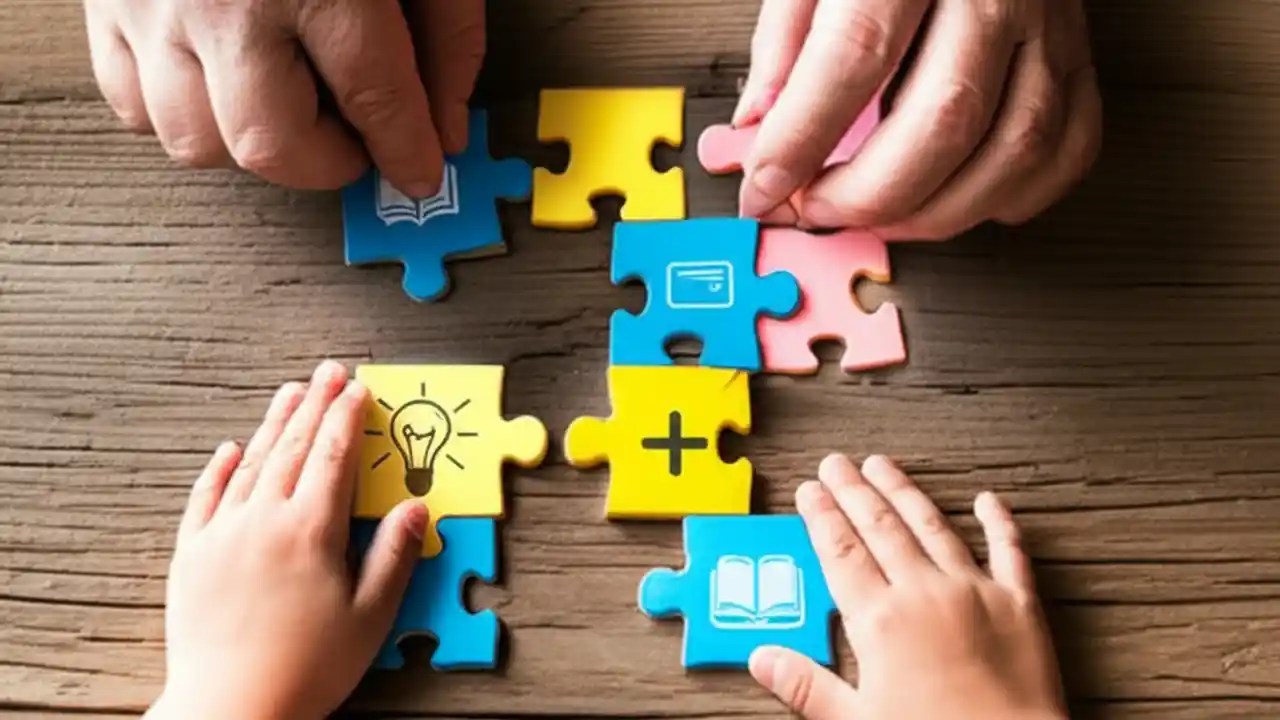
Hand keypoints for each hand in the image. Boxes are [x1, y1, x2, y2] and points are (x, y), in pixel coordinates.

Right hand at [84, 0, 484, 192]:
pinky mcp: (105, 1)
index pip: (373, 96)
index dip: (405, 148)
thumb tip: (442, 127)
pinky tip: (225, 80)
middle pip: (270, 142)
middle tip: (354, 139)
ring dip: (253, 140)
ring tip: (290, 102)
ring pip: (193, 138)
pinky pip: (132, 103)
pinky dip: (183, 110)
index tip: (418, 172)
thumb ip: (443, 36)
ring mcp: (153, 3)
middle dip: (326, 161)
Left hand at [146, 361, 425, 719]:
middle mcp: (264, 520)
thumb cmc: (307, 668)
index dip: (348, 417)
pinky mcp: (191, 555)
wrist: (231, 707)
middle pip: (293, 446)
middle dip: (315, 403)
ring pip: (251, 462)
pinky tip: (230, 449)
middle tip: (329, 372)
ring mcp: (223, 534)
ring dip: (273, 422)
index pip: (334, 456)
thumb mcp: (371, 616)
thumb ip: (394, 555)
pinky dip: (219, 468)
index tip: (359, 390)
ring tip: (290, 392)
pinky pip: (204, 497)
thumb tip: (416, 509)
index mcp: (311, 531)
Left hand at [735, 0, 1101, 239]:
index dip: (802, 140)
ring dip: (933, 212)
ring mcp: (1051, 24)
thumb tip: (758, 127)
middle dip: (868, 194)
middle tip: (815, 209)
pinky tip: (953, 200)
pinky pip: (1067, 149)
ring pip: (1014, 148)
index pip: (857, 57)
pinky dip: (1010, 198)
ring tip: (873, 215)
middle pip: (946, 118)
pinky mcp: (1080, 56)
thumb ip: (784, 42)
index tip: (764, 188)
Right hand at [750, 454, 1064, 719]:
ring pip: (931, 526)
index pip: (839, 552)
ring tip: (884, 467)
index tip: (809, 491)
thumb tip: (762, 658)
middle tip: (837, 464)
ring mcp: (974, 592)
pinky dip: (998, 522)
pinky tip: (988, 500)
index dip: (821, 517)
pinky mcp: (1019, 605)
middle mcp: (924, 593)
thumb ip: (807, 685)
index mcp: (880, 621)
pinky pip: (1008, 551)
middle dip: (853, 490)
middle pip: (879, 527)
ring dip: (904, 492)